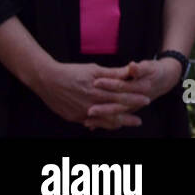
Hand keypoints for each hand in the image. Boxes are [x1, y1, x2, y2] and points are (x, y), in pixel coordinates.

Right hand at [31, 60, 149, 129]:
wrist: (47, 80)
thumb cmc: (72, 72)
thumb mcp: (94, 69)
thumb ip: (113, 73)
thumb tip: (130, 71)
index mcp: (97, 90)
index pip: (121, 95)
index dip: (135, 97)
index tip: (147, 97)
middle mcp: (91, 103)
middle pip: (115, 110)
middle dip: (129, 113)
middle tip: (141, 119)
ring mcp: (81, 112)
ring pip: (104, 120)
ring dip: (118, 122)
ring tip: (130, 124)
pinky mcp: (73, 117)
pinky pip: (91, 123)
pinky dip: (102, 124)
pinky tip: (111, 125)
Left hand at [87, 59, 180, 129]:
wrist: (165, 79)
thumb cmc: (154, 71)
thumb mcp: (149, 67)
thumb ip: (139, 69)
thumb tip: (132, 66)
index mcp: (141, 87)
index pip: (122, 86)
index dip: (110, 84)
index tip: (96, 82)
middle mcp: (137, 100)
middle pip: (118, 105)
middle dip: (104, 109)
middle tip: (89, 110)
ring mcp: (133, 106)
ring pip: (116, 116)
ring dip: (102, 120)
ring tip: (87, 122)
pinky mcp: (129, 109)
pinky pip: (116, 119)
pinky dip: (104, 122)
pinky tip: (91, 124)